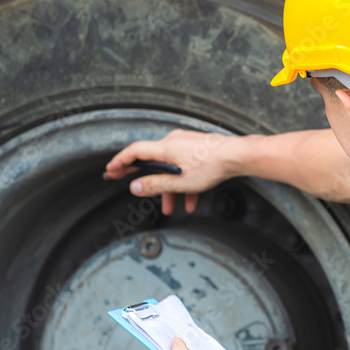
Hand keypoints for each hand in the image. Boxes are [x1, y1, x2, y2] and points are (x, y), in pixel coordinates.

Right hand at [104, 130, 235, 214]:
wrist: (238, 156)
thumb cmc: (212, 166)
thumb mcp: (180, 182)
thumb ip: (155, 185)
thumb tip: (135, 187)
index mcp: (166, 147)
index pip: (135, 152)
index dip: (121, 161)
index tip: (111, 170)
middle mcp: (174, 141)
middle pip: (152, 160)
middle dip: (144, 178)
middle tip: (131, 185)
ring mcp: (187, 144)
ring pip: (172, 168)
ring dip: (170, 189)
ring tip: (172, 208)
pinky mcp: (199, 149)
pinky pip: (185, 167)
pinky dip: (184, 183)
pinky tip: (191, 201)